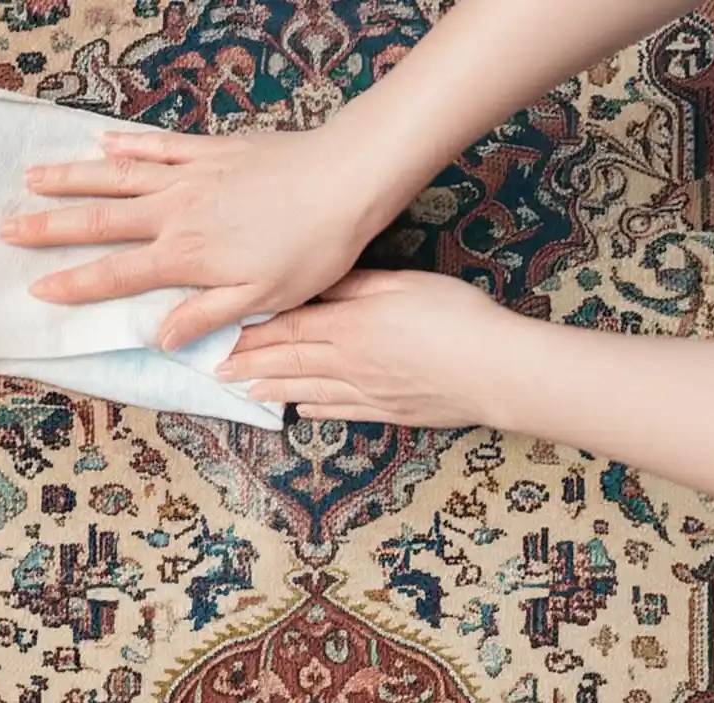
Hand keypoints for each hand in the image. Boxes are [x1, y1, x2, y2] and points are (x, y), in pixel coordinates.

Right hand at [0, 128, 399, 350]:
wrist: (345, 180)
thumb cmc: (312, 248)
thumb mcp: (263, 299)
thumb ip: (206, 316)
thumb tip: (158, 338)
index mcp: (186, 257)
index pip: (115, 274)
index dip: (72, 284)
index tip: (36, 288)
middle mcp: (175, 213)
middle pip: (99, 222)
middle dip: (48, 226)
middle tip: (5, 227)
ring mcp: (189, 176)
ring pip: (117, 178)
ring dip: (71, 179)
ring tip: (31, 177)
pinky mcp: (210, 149)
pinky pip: (157, 145)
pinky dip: (126, 144)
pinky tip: (100, 142)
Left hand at [217, 270, 523, 427]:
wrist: (495, 371)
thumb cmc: (457, 318)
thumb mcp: (402, 284)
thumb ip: (356, 285)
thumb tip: (318, 281)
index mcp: (350, 326)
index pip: (288, 330)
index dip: (253, 334)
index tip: (224, 336)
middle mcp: (350, 363)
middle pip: (290, 362)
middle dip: (250, 365)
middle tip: (218, 370)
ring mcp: (369, 391)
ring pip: (309, 390)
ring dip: (274, 390)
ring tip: (246, 392)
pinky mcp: (390, 411)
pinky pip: (343, 411)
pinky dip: (317, 409)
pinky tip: (302, 410)